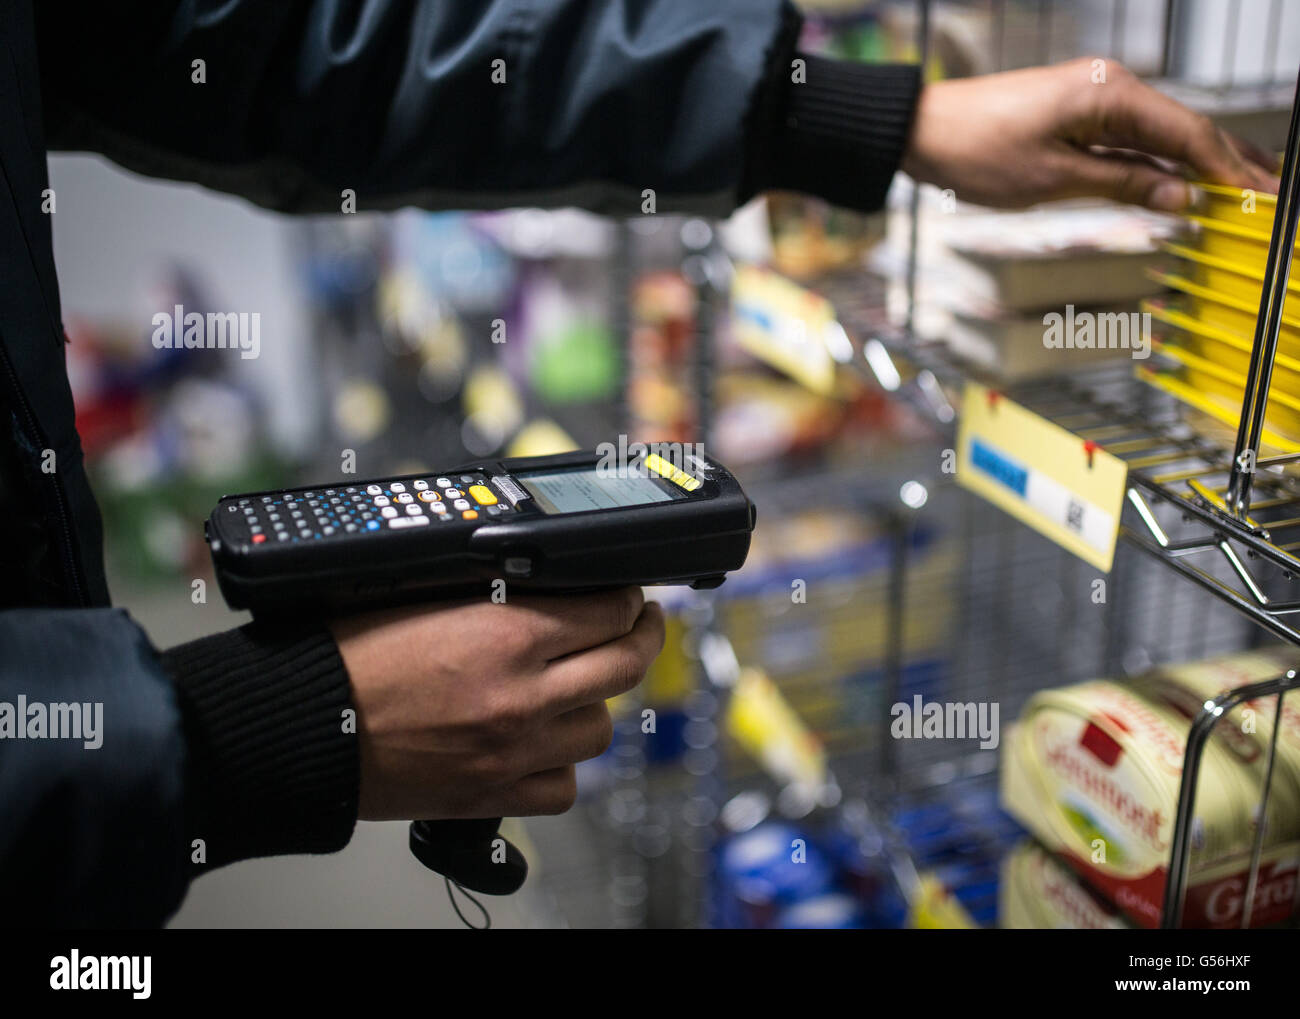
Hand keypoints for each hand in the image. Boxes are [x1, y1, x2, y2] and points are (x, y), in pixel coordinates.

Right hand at [331, 588, 664, 820]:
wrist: (304, 725)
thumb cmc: (348, 656)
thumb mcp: (428, 596)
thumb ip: (499, 593)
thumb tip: (550, 583)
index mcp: (506, 634)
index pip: (607, 609)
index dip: (627, 596)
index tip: (626, 593)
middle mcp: (522, 695)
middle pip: (625, 665)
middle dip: (643, 637)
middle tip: (640, 625)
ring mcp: (514, 751)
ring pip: (601, 728)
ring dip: (595, 704)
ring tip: (576, 688)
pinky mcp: (494, 796)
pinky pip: (564, 787)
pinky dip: (561, 766)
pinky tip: (544, 745)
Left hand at [902, 57, 1279, 210]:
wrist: (923, 132)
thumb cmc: (977, 150)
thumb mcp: (1054, 178)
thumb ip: (1122, 184)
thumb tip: (1179, 196)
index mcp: (1112, 94)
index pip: (1189, 134)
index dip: (1229, 168)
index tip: (1259, 197)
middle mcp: (1112, 88)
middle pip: (1186, 130)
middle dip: (1228, 164)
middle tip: (1267, 196)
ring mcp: (1095, 100)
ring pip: (1163, 135)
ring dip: (1201, 164)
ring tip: (1242, 190)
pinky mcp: (1077, 115)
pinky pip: (1133, 140)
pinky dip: (1161, 163)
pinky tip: (1184, 183)